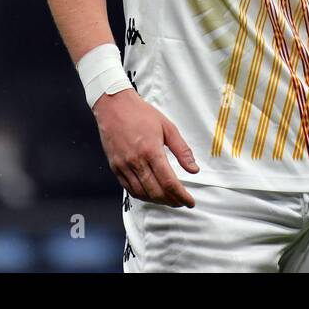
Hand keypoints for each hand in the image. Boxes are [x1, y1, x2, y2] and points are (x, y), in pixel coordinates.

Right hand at [93, 89, 198, 206]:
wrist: (114, 106)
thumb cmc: (141, 114)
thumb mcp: (167, 127)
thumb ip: (182, 150)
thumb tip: (194, 169)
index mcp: (151, 151)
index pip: (169, 182)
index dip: (181, 196)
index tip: (190, 202)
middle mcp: (136, 161)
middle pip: (156, 192)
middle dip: (172, 201)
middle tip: (181, 202)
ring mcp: (123, 166)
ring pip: (142, 193)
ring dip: (157, 201)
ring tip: (169, 200)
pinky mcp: (115, 167)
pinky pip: (129, 189)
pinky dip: (142, 195)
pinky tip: (151, 194)